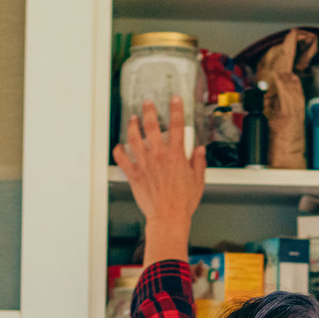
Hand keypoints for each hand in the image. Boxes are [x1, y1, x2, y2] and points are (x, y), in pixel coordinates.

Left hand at [113, 97, 205, 263]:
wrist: (168, 217)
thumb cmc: (183, 202)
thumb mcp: (198, 181)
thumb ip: (198, 163)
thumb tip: (199, 150)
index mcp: (176, 156)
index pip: (177, 126)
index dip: (176, 110)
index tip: (175, 100)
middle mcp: (159, 156)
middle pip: (152, 127)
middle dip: (149, 111)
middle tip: (147, 103)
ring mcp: (145, 164)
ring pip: (135, 139)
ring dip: (132, 126)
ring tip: (132, 119)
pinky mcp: (135, 175)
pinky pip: (122, 159)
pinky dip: (119, 151)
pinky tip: (119, 146)